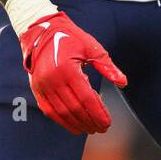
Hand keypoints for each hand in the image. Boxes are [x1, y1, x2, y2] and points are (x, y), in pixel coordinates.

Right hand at [18, 12, 126, 134]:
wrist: (41, 30)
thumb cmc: (69, 37)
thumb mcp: (92, 48)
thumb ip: (108, 66)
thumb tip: (123, 82)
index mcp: (68, 69)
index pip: (87, 99)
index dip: (98, 114)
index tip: (107, 123)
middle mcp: (53, 80)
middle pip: (75, 109)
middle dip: (90, 121)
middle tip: (101, 128)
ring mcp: (43, 86)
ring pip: (62, 113)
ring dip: (77, 124)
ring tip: (89, 129)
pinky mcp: (36, 89)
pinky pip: (49, 110)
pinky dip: (62, 121)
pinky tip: (73, 126)